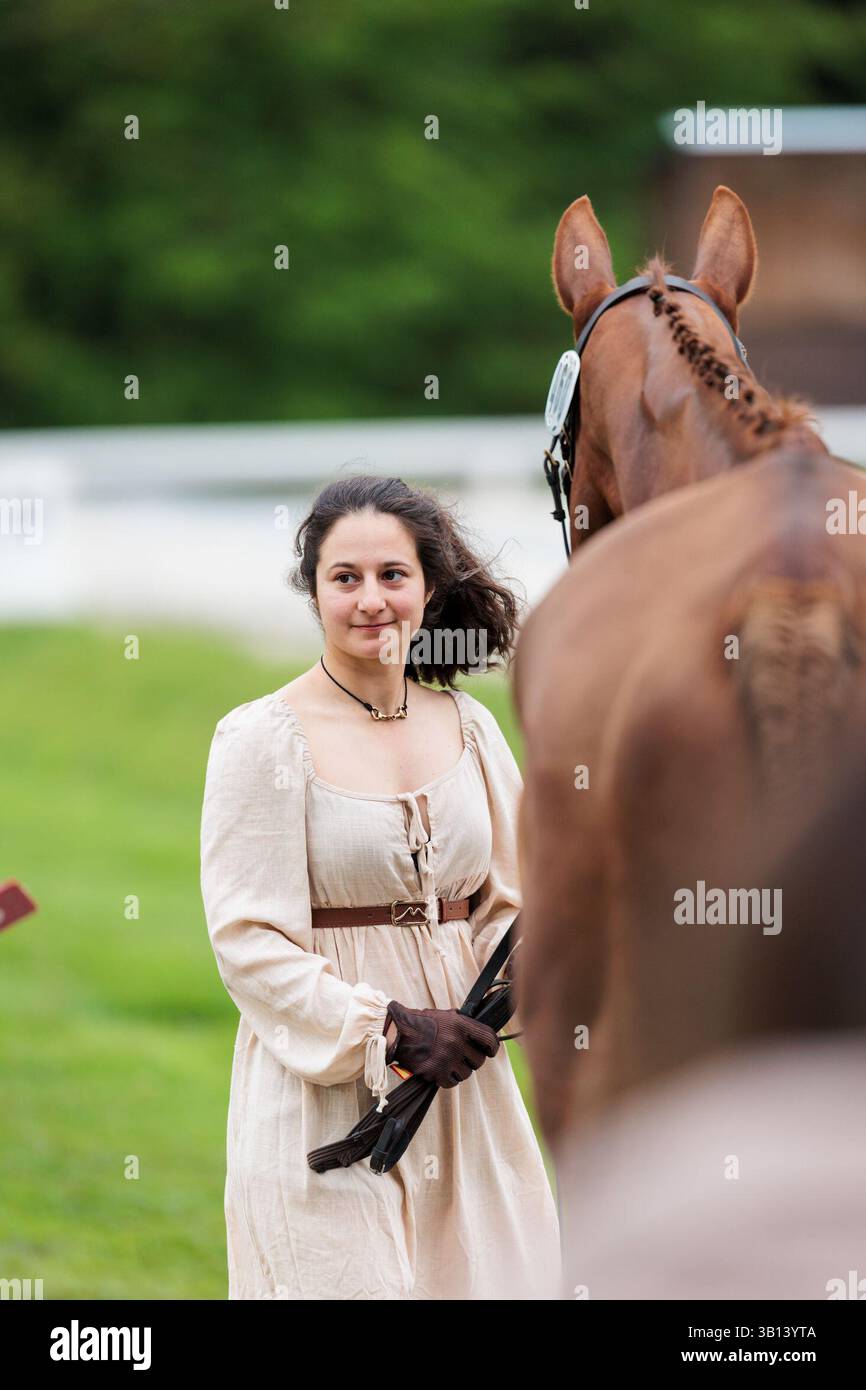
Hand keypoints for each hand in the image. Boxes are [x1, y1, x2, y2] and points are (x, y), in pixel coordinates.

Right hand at [383, 999, 499, 1086]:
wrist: (399, 1032)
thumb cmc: (422, 1022)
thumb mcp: (446, 1015)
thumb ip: (463, 1023)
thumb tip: (478, 1032)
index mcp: (461, 1025)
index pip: (489, 1039)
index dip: (493, 1047)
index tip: (490, 1051)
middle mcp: (456, 1042)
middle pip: (479, 1060)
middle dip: (473, 1060)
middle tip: (464, 1058)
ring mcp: (446, 1058)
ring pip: (466, 1073)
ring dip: (460, 1071)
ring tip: (450, 1064)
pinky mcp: (436, 1072)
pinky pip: (452, 1082)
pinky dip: (449, 1079)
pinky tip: (442, 1071)